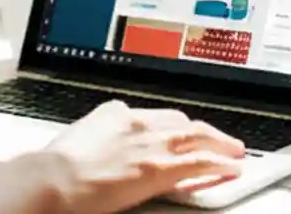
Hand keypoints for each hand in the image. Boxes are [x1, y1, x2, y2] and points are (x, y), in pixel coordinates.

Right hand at [42, 100, 245, 213]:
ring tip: (235, 151)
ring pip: (197, 137)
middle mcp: (138, 122)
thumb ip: (98, 139)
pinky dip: (219, 163)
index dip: (174, 127)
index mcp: (114, 112)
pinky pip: (200, 161)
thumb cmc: (55, 168)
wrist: (54, 179)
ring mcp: (151, 143)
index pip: (155, 116)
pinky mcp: (160, 167)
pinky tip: (231, 167)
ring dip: (220, 143)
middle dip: (202, 130)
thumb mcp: (77, 141)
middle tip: (218, 138)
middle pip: (180, 122)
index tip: (183, 133)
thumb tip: (101, 149)